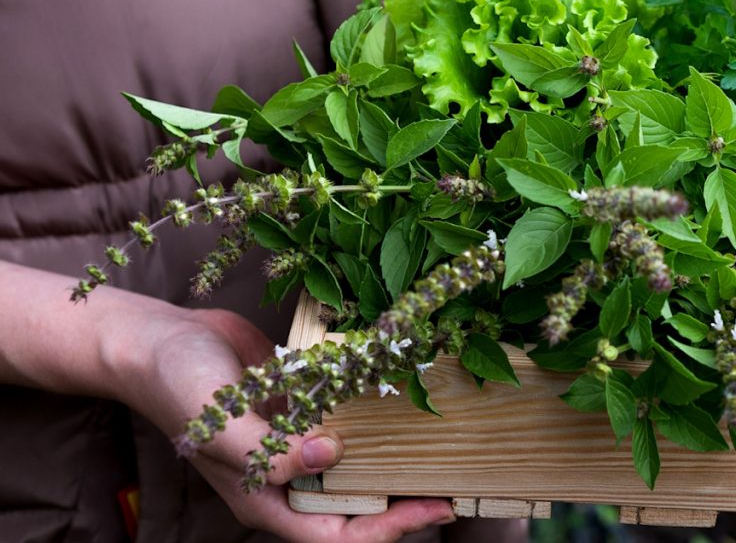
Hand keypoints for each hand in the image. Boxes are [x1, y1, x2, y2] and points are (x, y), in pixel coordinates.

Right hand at [120, 304, 455, 541]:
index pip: (334, 534)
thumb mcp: (219, 424)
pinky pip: (344, 425)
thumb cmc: (178, 385)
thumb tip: (331, 458)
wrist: (159, 338)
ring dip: (391, 464)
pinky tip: (407, 405)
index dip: (386, 529)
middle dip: (400, 503)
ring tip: (441, 451)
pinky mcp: (301, 409)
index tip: (433, 509)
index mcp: (262, 498)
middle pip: (353, 507)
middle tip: (451, 485)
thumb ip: (270, 452)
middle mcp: (283, 477)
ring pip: (353, 468)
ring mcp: (294, 443)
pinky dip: (372, 422)